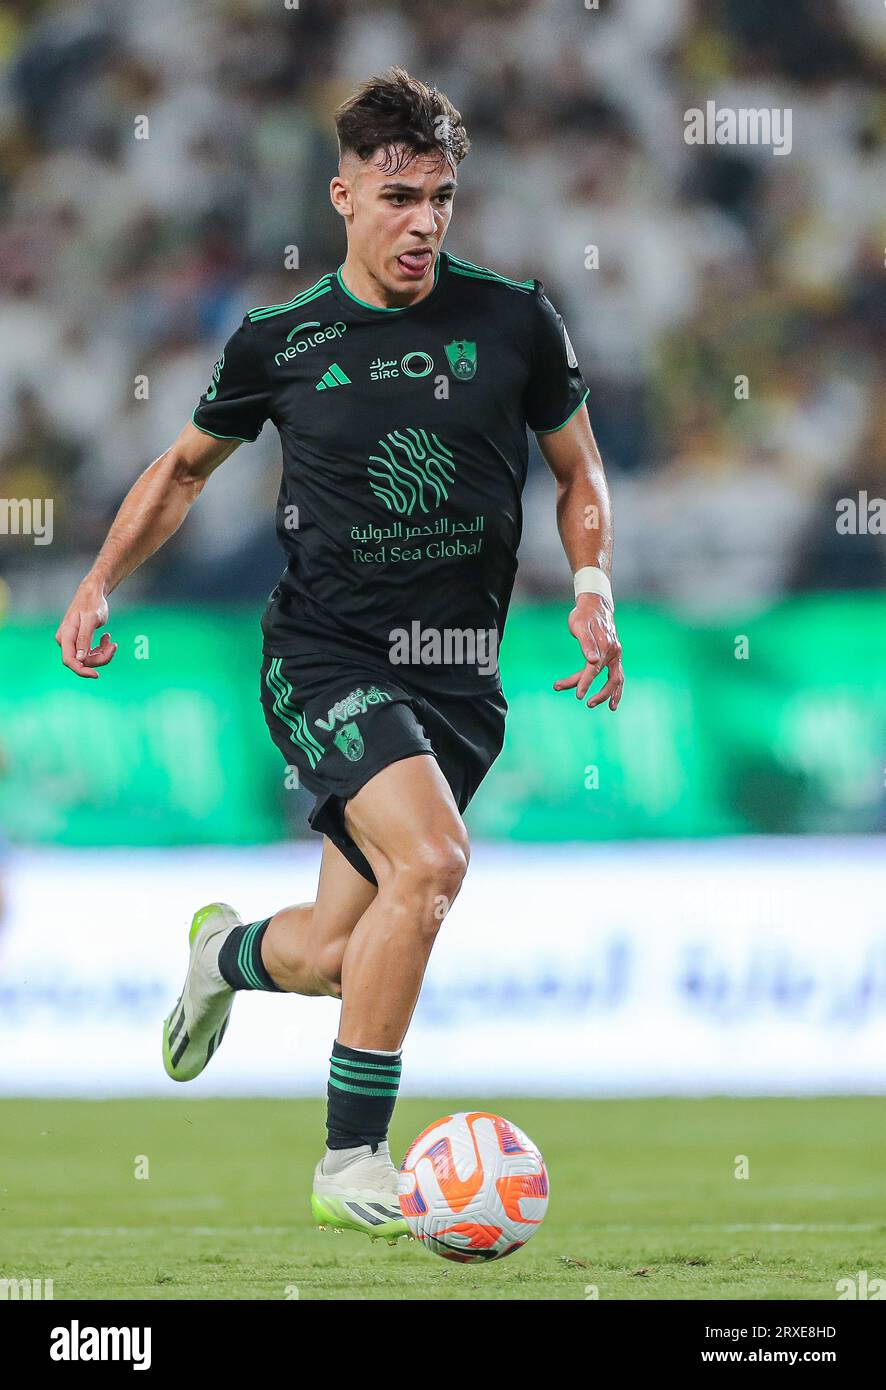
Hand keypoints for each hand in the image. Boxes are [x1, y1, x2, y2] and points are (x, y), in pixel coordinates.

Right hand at [55, 580, 116, 678]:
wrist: (92, 594)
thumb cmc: (91, 604)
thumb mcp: (90, 620)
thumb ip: (84, 639)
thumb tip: (79, 659)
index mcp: (65, 636)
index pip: (69, 660)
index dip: (82, 670)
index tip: (96, 675)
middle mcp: (66, 641)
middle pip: (82, 661)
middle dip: (100, 657)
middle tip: (114, 646)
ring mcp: (73, 642)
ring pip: (88, 659)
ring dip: (102, 653)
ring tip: (110, 640)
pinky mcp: (80, 642)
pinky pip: (91, 653)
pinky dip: (101, 649)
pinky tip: (106, 638)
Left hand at [553, 592, 623, 709]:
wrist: (595, 605)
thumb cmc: (584, 615)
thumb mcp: (580, 626)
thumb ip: (586, 643)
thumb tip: (592, 661)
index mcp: (607, 646)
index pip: (594, 669)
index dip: (585, 682)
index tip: (578, 695)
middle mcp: (615, 652)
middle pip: (612, 680)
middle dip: (600, 694)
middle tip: (584, 701)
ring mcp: (615, 655)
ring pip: (615, 680)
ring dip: (608, 694)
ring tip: (601, 706)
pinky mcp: (612, 657)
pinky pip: (613, 676)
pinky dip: (610, 688)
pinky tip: (604, 698)